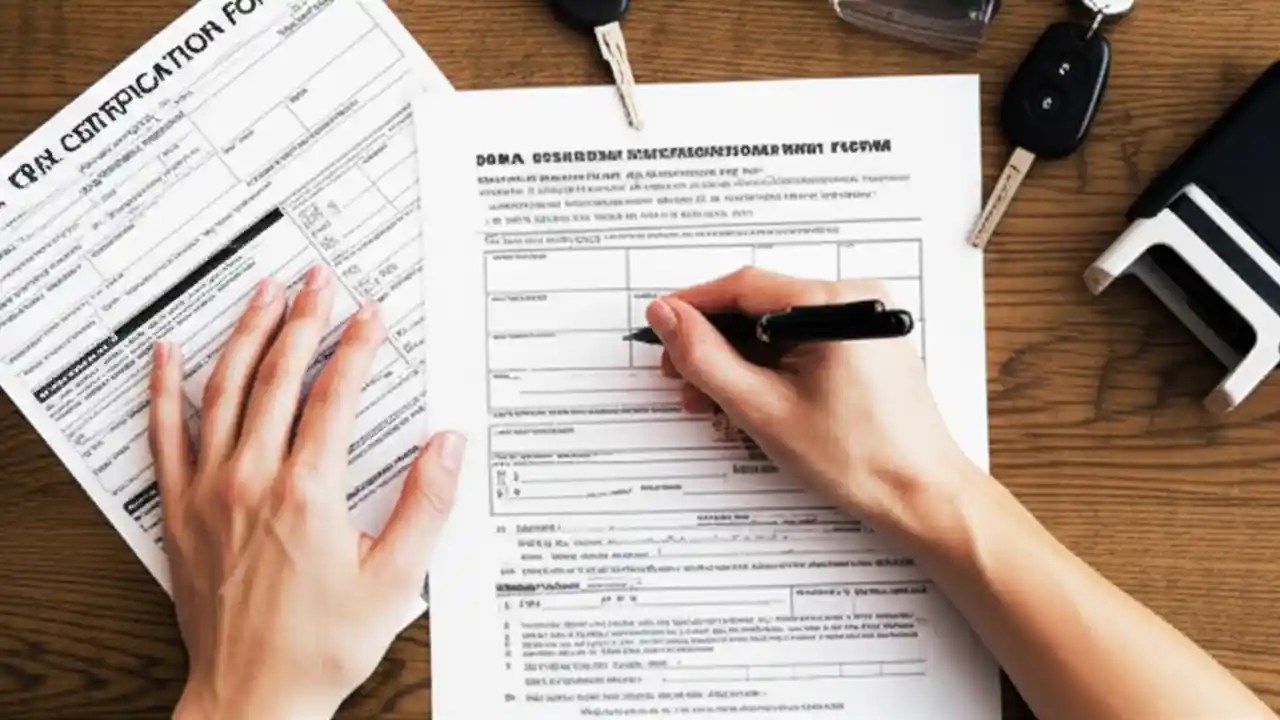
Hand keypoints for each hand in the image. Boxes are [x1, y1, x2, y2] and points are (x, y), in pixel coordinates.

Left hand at [149, 266, 463, 718]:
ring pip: (224, 391)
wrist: (253, 694)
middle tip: (318, 279)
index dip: (357, 346)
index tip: (371, 313)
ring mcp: (209, 490)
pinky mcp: (180, 509)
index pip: (335, 395)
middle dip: (303, 319)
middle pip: (279, 376)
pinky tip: (168, 353)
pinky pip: (164, 434)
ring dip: (245, 335)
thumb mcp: (395, 580)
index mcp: (308, 491)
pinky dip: (164, 388)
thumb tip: (449, 444)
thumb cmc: (322, 643)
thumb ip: (426, 505)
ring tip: (263, 294)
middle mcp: (252, 479)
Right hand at [647, 268, 984, 545]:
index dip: (692, 306)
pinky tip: (749, 401)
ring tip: (711, 402)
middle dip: (714, 345)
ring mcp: (864, 322)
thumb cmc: (860, 459)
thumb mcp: (762, 408)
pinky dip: (770, 369)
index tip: (659, 325)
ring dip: (738, 363)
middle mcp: (856, 300)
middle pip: (759, 307)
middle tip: (679, 378)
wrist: (922, 495)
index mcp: (835, 303)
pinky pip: (803, 344)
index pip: (743, 286)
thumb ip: (705, 357)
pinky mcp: (866, 345)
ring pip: (778, 329)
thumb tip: (667, 316)